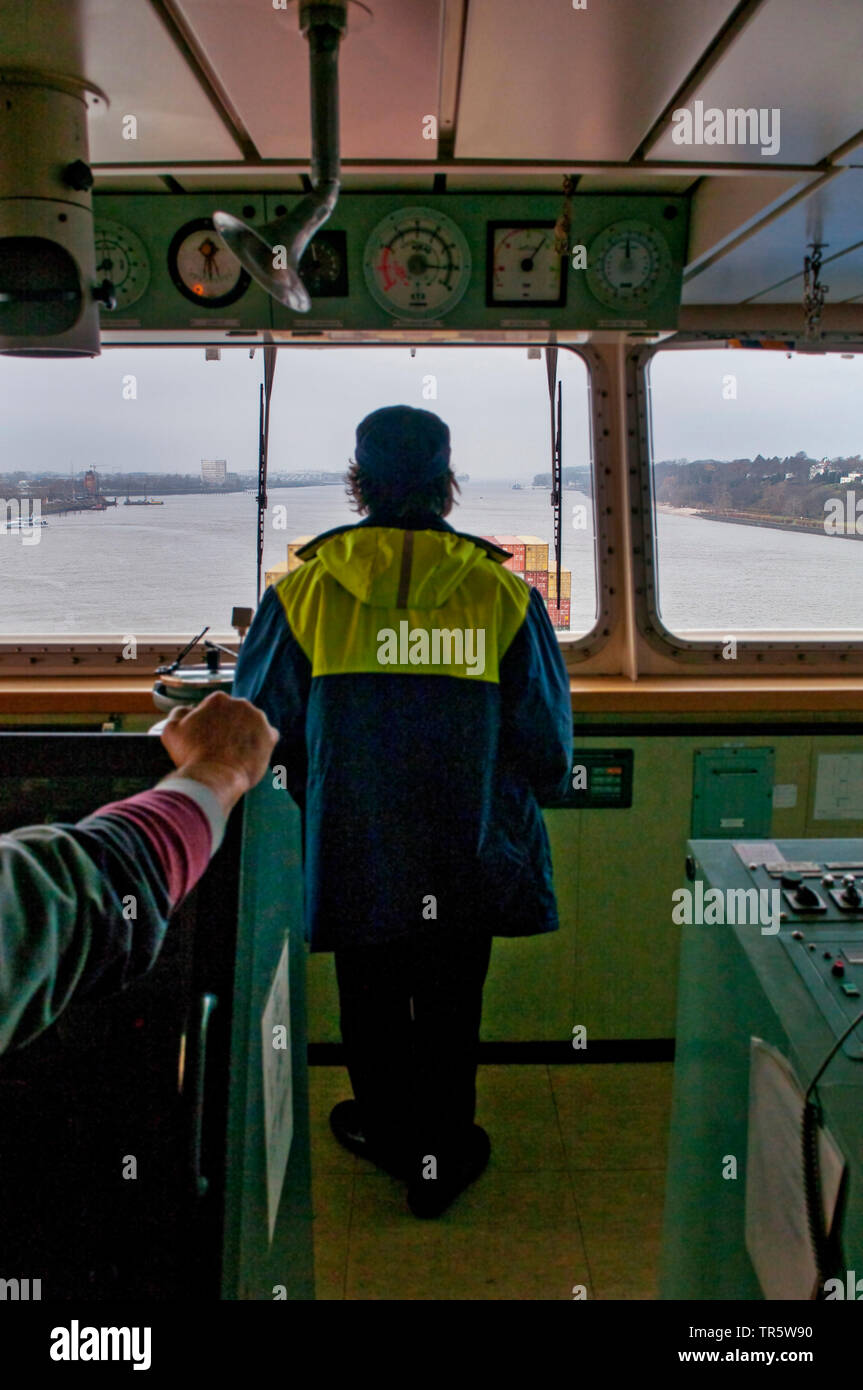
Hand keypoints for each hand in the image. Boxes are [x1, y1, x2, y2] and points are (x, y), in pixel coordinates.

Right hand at [159, 692, 278, 812]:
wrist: (214, 777)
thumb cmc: (191, 754)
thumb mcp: (172, 730)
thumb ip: (179, 713)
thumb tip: (188, 709)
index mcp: (218, 699)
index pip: (216, 708)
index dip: (210, 724)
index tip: (206, 738)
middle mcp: (241, 704)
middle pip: (235, 714)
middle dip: (229, 727)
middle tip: (220, 747)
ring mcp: (258, 719)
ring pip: (252, 724)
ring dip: (245, 734)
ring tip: (234, 753)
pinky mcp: (270, 736)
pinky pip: (268, 736)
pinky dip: (261, 744)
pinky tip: (250, 754)